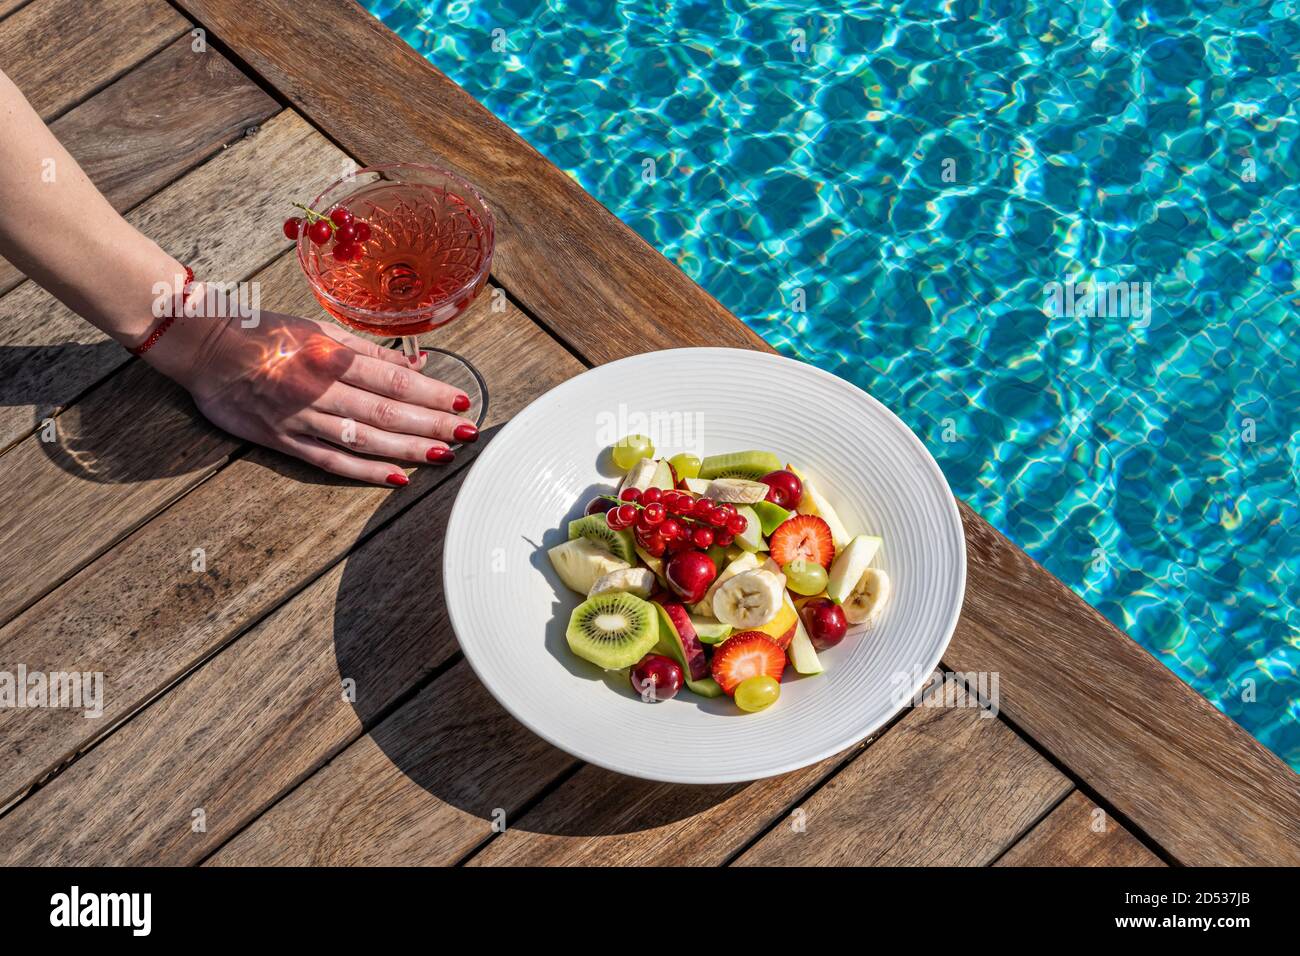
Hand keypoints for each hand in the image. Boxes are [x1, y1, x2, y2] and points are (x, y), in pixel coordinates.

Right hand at [146, 309, 475, 484]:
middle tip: (467, 433)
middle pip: (385, 413)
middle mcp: (318, 389)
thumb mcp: (319, 326)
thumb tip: (417, 364)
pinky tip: (397, 477)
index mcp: (329, 355)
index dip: (430, 395)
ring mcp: (299, 418)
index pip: (392, 381)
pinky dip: (365, 471)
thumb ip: (369, 349)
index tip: (461, 403)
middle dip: (431, 425)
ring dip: (408, 450)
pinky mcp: (281, 440)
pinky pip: (330, 460)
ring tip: (444, 456)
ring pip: (363, 440)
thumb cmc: (263, 330)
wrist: (199, 345)